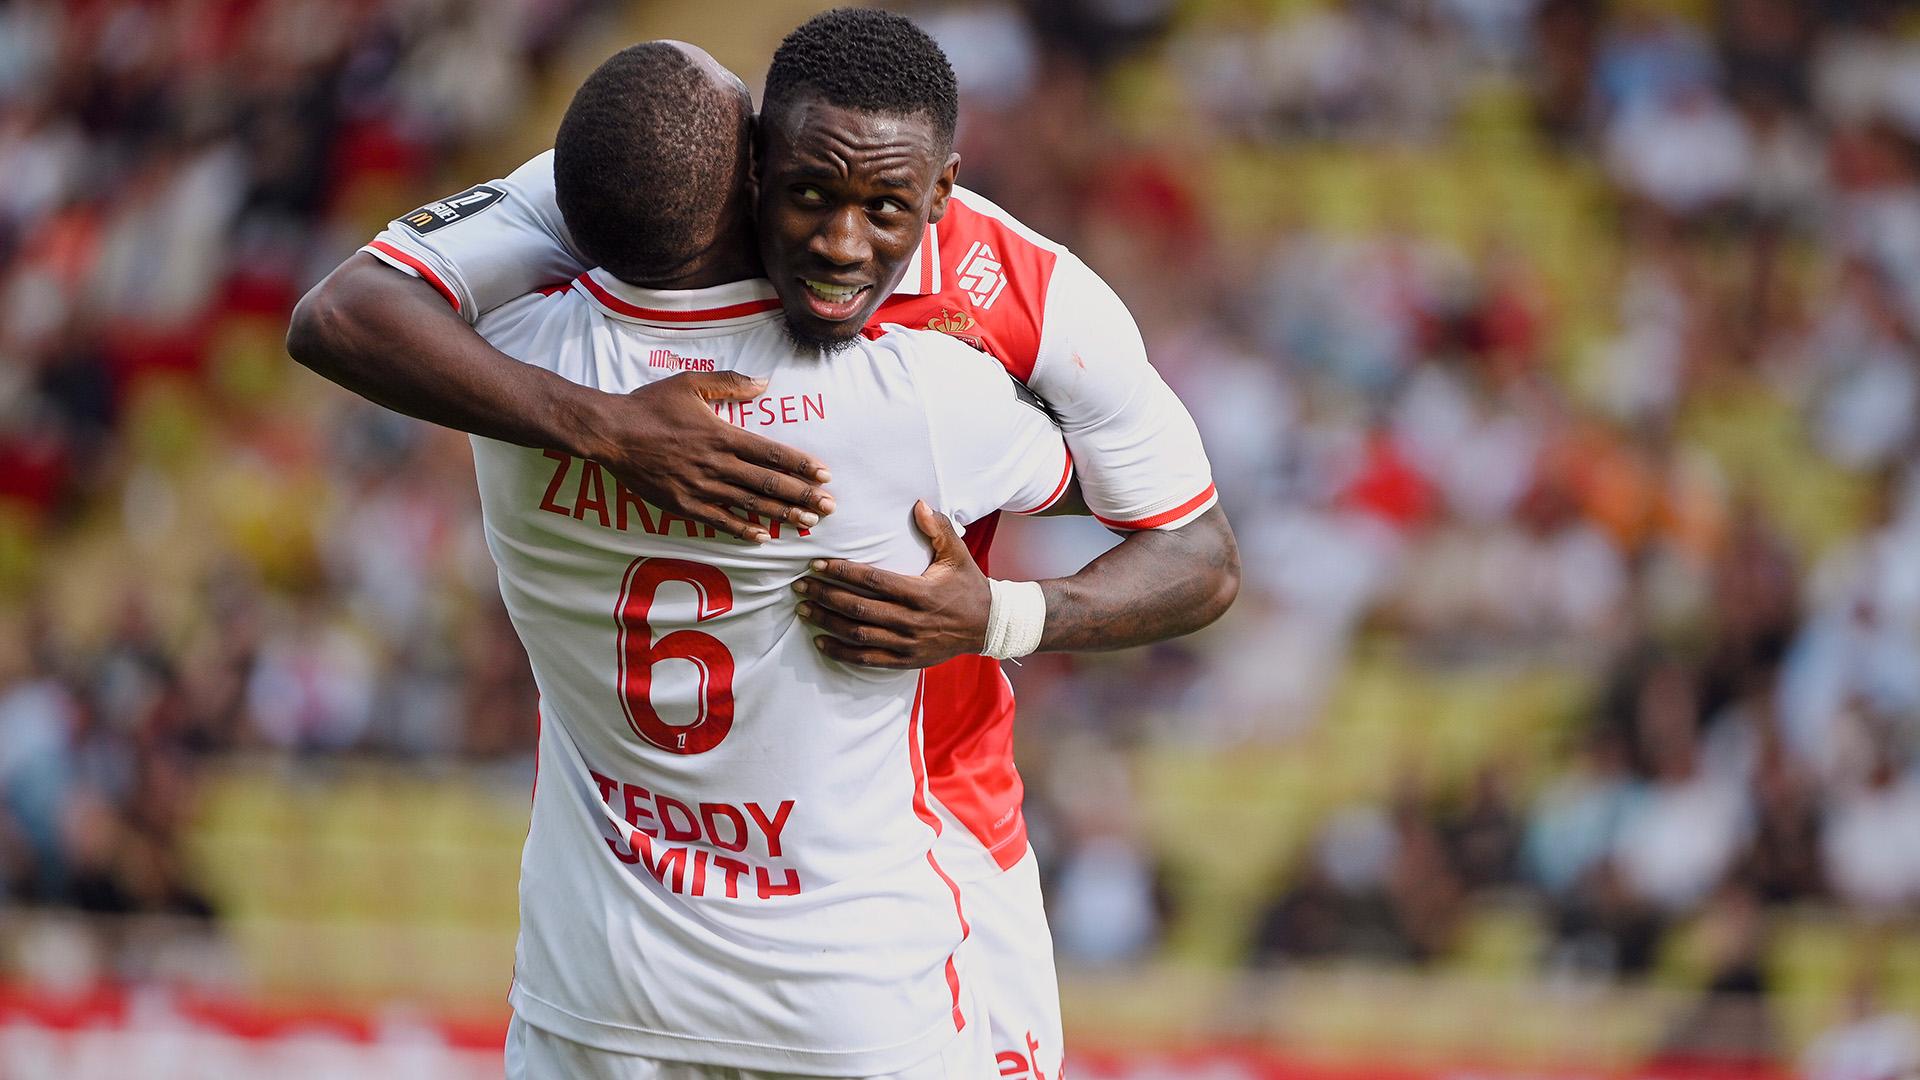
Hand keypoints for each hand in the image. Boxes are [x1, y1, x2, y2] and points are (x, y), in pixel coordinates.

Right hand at [577, 371, 832, 542]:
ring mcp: (700, 487)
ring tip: (807, 522)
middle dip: (802, 496)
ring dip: (780, 515)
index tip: (823, 475)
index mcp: (722, 435)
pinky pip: (719, 520)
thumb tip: (764, 382)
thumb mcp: (690, 383)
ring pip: (749, 504)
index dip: (800, 465)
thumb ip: (730, 382)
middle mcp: (716, 464)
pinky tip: (762, 536)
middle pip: (768, 483)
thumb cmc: (650, 405)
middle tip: (828, 507)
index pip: (771, 452)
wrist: (611, 433)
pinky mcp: (683, 504)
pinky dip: (742, 529)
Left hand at [794, 501, 990, 668]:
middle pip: (859, 608)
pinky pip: (868, 659)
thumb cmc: (968, 586)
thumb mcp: (957, 555)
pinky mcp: (906, 660)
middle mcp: (912, 619)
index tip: (818, 564)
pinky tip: (821, 641)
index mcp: (922, 592)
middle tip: (800, 585)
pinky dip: (842, 652)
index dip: (843, 572)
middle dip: (825, 595)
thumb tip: (918, 504)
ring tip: (804, 608)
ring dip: (827, 622)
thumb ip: (938, 528)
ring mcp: (908, 643)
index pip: (874, 580)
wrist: (988, 626)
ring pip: (859, 634)